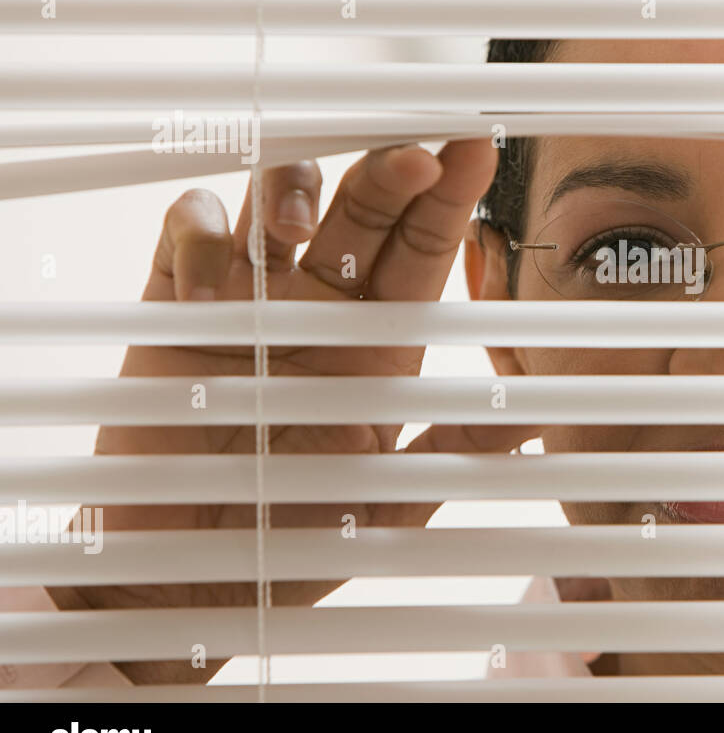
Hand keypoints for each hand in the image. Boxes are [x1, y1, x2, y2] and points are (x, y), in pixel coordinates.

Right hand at [51, 140, 544, 682]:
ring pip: (274, 201)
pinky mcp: (175, 311)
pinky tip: (215, 271)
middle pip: (360, 209)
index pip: (422, 250)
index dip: (448, 199)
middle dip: (388, 172)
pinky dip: (199, 233)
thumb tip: (539, 422)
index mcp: (380, 342)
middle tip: (415, 155)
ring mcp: (249, 301)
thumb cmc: (297, 541)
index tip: (476, 151)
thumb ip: (455, 452)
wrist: (197, 581)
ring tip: (298, 225)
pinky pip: (185, 236)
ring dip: (289, 187)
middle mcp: (321, 308)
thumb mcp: (389, 499)